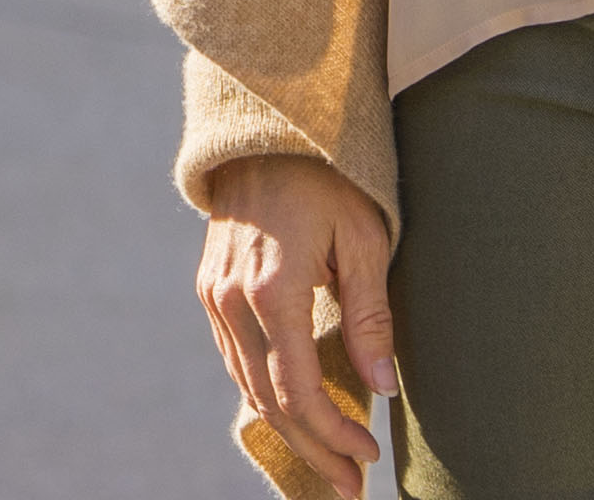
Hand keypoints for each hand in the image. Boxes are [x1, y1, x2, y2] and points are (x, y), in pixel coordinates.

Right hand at [194, 155, 395, 490]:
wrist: (267, 129)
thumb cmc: (328, 178)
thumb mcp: (363, 240)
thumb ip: (371, 317)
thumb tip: (384, 388)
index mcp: (272, 288)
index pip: (299, 390)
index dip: (334, 433)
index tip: (368, 455)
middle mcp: (232, 299)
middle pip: (269, 400)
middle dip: (313, 448)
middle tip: (352, 484)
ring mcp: (213, 295)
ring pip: (247, 385)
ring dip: (288, 429)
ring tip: (331, 461)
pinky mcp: (210, 289)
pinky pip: (235, 359)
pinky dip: (265, 393)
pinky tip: (294, 413)